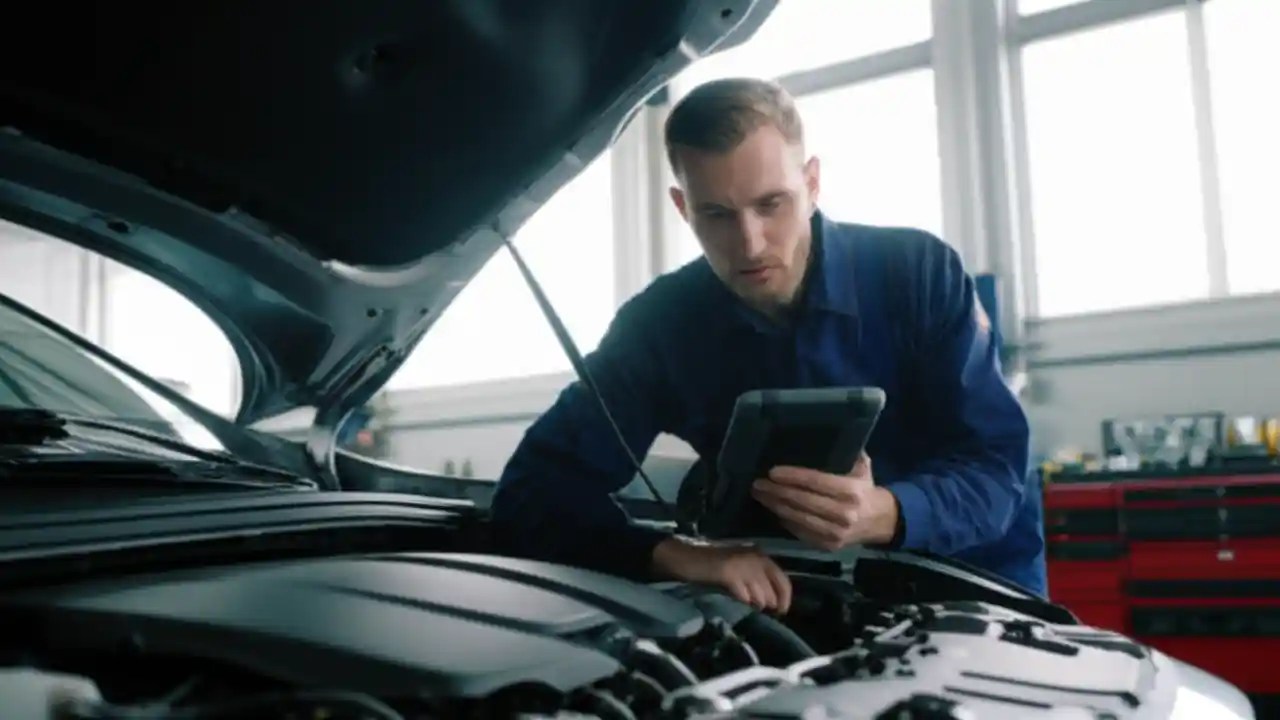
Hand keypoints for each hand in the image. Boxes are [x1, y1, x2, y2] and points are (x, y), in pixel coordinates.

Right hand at [651, 536, 791, 613]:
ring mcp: (742, 564)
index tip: (781, 612)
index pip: (783, 580)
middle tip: (759, 609)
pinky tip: (737, 598)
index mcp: (761, 555)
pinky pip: (744, 594)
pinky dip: (742, 599)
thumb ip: (757, 581)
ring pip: (760, 595)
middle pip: (772, 591)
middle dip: (768, 603)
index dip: (785, 598)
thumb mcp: (740, 570)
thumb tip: (773, 603)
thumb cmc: (714, 566)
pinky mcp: (729, 572)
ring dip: (754, 603)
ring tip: (745, 602)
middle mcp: (755, 558)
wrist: (687, 558)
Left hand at [750, 453, 898, 551]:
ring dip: (775, 506)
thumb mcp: (862, 466)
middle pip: (802, 501)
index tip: (772, 471)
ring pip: (798, 518)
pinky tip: (773, 509)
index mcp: (851, 490)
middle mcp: (843, 513)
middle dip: (776, 491)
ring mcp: (835, 532)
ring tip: (760, 495)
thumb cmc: (864, 488)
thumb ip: (847, 451)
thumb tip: (824, 431)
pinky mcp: (828, 546)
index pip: (816, 481)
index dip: (792, 476)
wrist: (881, 522)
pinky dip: (785, 521)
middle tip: (757, 483)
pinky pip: (800, 533)